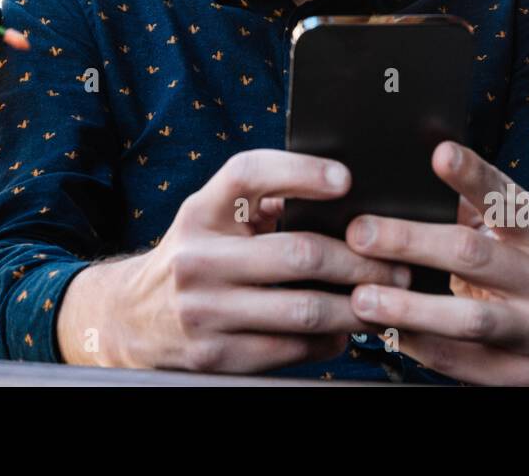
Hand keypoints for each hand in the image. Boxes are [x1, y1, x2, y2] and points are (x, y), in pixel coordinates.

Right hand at [57, 149, 411, 372]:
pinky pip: (292, 350)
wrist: (131, 320)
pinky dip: (330, 339)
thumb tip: (340, 191)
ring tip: (387, 299)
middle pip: (298, 254)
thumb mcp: (211, 218)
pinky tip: (346, 329)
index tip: (346, 179)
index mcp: (200, 212)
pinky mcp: (216, 357)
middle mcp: (198, 258)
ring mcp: (205, 311)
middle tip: (398, 264)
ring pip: (304, 310)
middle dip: (360, 261)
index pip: (247, 175)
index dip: (299, 171)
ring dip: (357, 306)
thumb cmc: (195, 257)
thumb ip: (261, 202)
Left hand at [343, 141, 528, 385]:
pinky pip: (459, 360)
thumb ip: (463, 206)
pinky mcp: (522, 373)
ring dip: (408, 307)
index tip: (439, 153)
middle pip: (473, 254)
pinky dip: (416, 344)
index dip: (474, 176)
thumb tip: (396, 177)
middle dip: (409, 242)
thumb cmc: (505, 263)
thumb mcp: (498, 231)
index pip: (507, 199)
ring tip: (362, 297)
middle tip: (359, 234)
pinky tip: (382, 331)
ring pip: (469, 317)